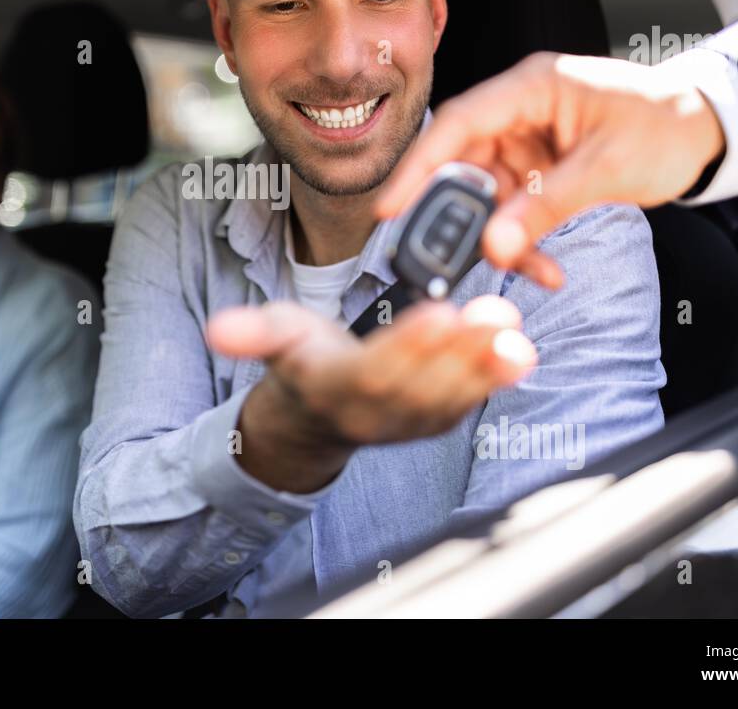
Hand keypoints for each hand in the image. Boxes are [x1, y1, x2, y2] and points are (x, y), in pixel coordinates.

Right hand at [206, 297, 535, 492]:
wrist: (313, 419)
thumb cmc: (301, 362)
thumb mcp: (274, 337)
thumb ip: (251, 333)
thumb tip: (218, 329)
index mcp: (330, 388)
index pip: (370, 370)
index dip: (405, 346)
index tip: (438, 313)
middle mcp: (370, 415)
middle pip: (420, 385)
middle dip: (461, 351)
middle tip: (496, 314)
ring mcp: (405, 424)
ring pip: (449, 398)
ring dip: (485, 367)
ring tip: (513, 331)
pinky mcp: (432, 422)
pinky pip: (465, 403)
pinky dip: (494, 379)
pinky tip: (519, 352)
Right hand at [375, 51, 725, 287]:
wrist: (707, 130)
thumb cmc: (666, 124)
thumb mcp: (606, 167)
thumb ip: (547, 206)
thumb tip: (496, 243)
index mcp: (531, 88)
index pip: (458, 123)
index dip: (420, 165)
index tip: (392, 205)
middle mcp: (520, 112)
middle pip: (464, 163)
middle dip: (459, 214)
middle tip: (446, 253)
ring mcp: (528, 143)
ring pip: (488, 195)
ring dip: (499, 236)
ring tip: (520, 267)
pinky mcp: (540, 170)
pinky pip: (516, 209)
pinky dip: (524, 240)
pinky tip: (543, 266)